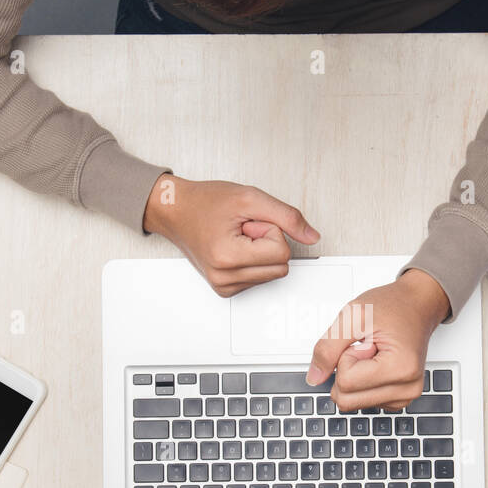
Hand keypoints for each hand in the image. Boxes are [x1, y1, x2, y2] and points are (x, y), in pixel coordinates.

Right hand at [143, 174, 319, 296]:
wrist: (175, 211)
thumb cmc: (205, 202)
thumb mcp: (250, 198)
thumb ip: (287, 217)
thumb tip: (312, 237)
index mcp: (228, 258)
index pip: (282, 252)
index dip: (271, 230)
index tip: (249, 222)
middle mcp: (224, 278)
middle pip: (281, 266)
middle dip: (268, 242)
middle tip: (243, 228)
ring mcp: (224, 286)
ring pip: (273, 273)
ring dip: (260, 251)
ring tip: (236, 236)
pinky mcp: (225, 289)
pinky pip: (259, 278)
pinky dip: (252, 260)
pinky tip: (232, 247)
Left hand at [305, 269, 449, 411]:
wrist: (417, 305)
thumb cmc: (393, 306)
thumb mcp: (353, 316)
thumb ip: (327, 348)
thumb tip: (314, 377)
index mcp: (401, 369)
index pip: (345, 382)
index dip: (344, 357)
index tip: (364, 342)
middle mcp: (407, 388)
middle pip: (347, 400)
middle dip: (346, 370)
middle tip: (365, 348)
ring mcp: (404, 397)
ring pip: (352, 403)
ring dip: (353, 376)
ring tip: (372, 353)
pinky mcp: (398, 399)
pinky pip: (362, 401)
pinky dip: (361, 382)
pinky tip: (376, 363)